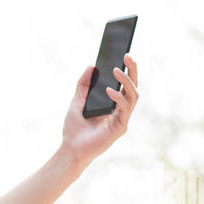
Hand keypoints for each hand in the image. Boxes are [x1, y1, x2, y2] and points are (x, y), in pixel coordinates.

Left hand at [60, 52, 138, 168]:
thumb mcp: (77, 101)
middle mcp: (120, 111)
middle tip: (128, 56)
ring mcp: (122, 119)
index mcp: (113, 104)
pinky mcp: (120, 128)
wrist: (70, 149)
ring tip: (116, 70)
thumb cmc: (74, 129)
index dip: (127, 69)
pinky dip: (118, 98)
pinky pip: (124, 109)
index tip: (124, 54)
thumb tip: (91, 66)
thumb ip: (84, 85)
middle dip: (132, 71)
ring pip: (133, 96)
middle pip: (133, 87)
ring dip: (126, 82)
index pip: (124, 84)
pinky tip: (110, 90)